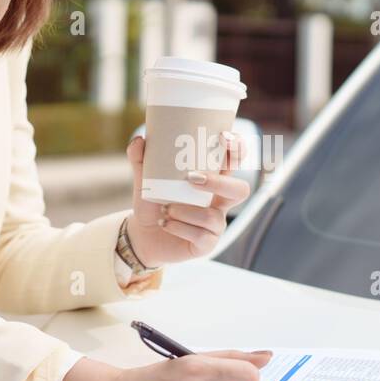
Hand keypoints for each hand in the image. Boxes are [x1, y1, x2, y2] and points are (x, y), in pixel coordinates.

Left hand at [124, 130, 250, 266]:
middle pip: (240, 190)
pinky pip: (200, 236)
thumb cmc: (153, 203)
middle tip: (192, 178)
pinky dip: (179, 227)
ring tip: (166, 209)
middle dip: (219, 183)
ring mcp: (216, 224)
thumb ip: (141, 159)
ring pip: (212, 217)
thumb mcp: (144, 179)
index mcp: (213, 180)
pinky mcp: (207, 244)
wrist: (142, 235)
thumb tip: (139, 140)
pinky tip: (166, 223)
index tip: (223, 137)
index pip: (234, 161)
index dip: (237, 149)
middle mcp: (220, 201)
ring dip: (186, 211)